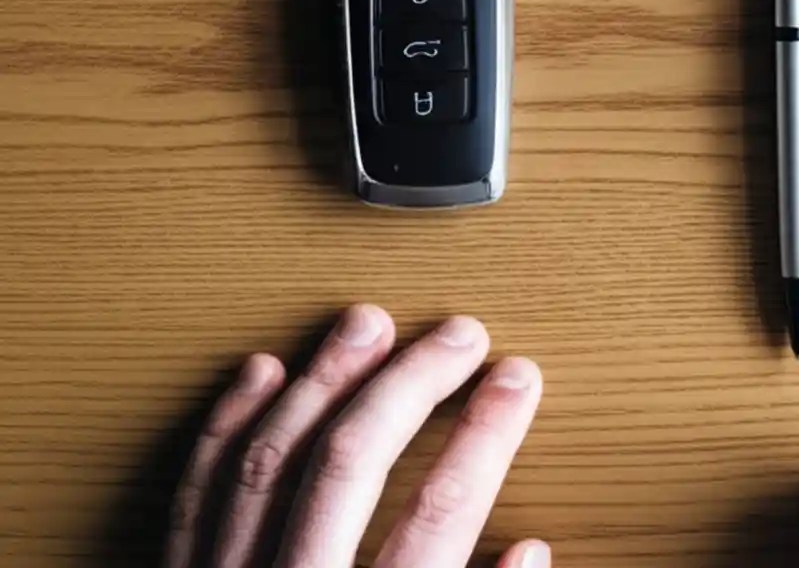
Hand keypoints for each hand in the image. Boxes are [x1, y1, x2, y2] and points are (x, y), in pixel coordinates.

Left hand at [164, 305, 548, 567]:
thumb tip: (528, 554)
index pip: (439, 512)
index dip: (487, 435)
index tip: (516, 381)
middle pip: (352, 464)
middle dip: (411, 385)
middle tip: (458, 336)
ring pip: (269, 461)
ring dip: (322, 381)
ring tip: (365, 325)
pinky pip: (197, 494)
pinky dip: (227, 427)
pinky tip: (260, 373)